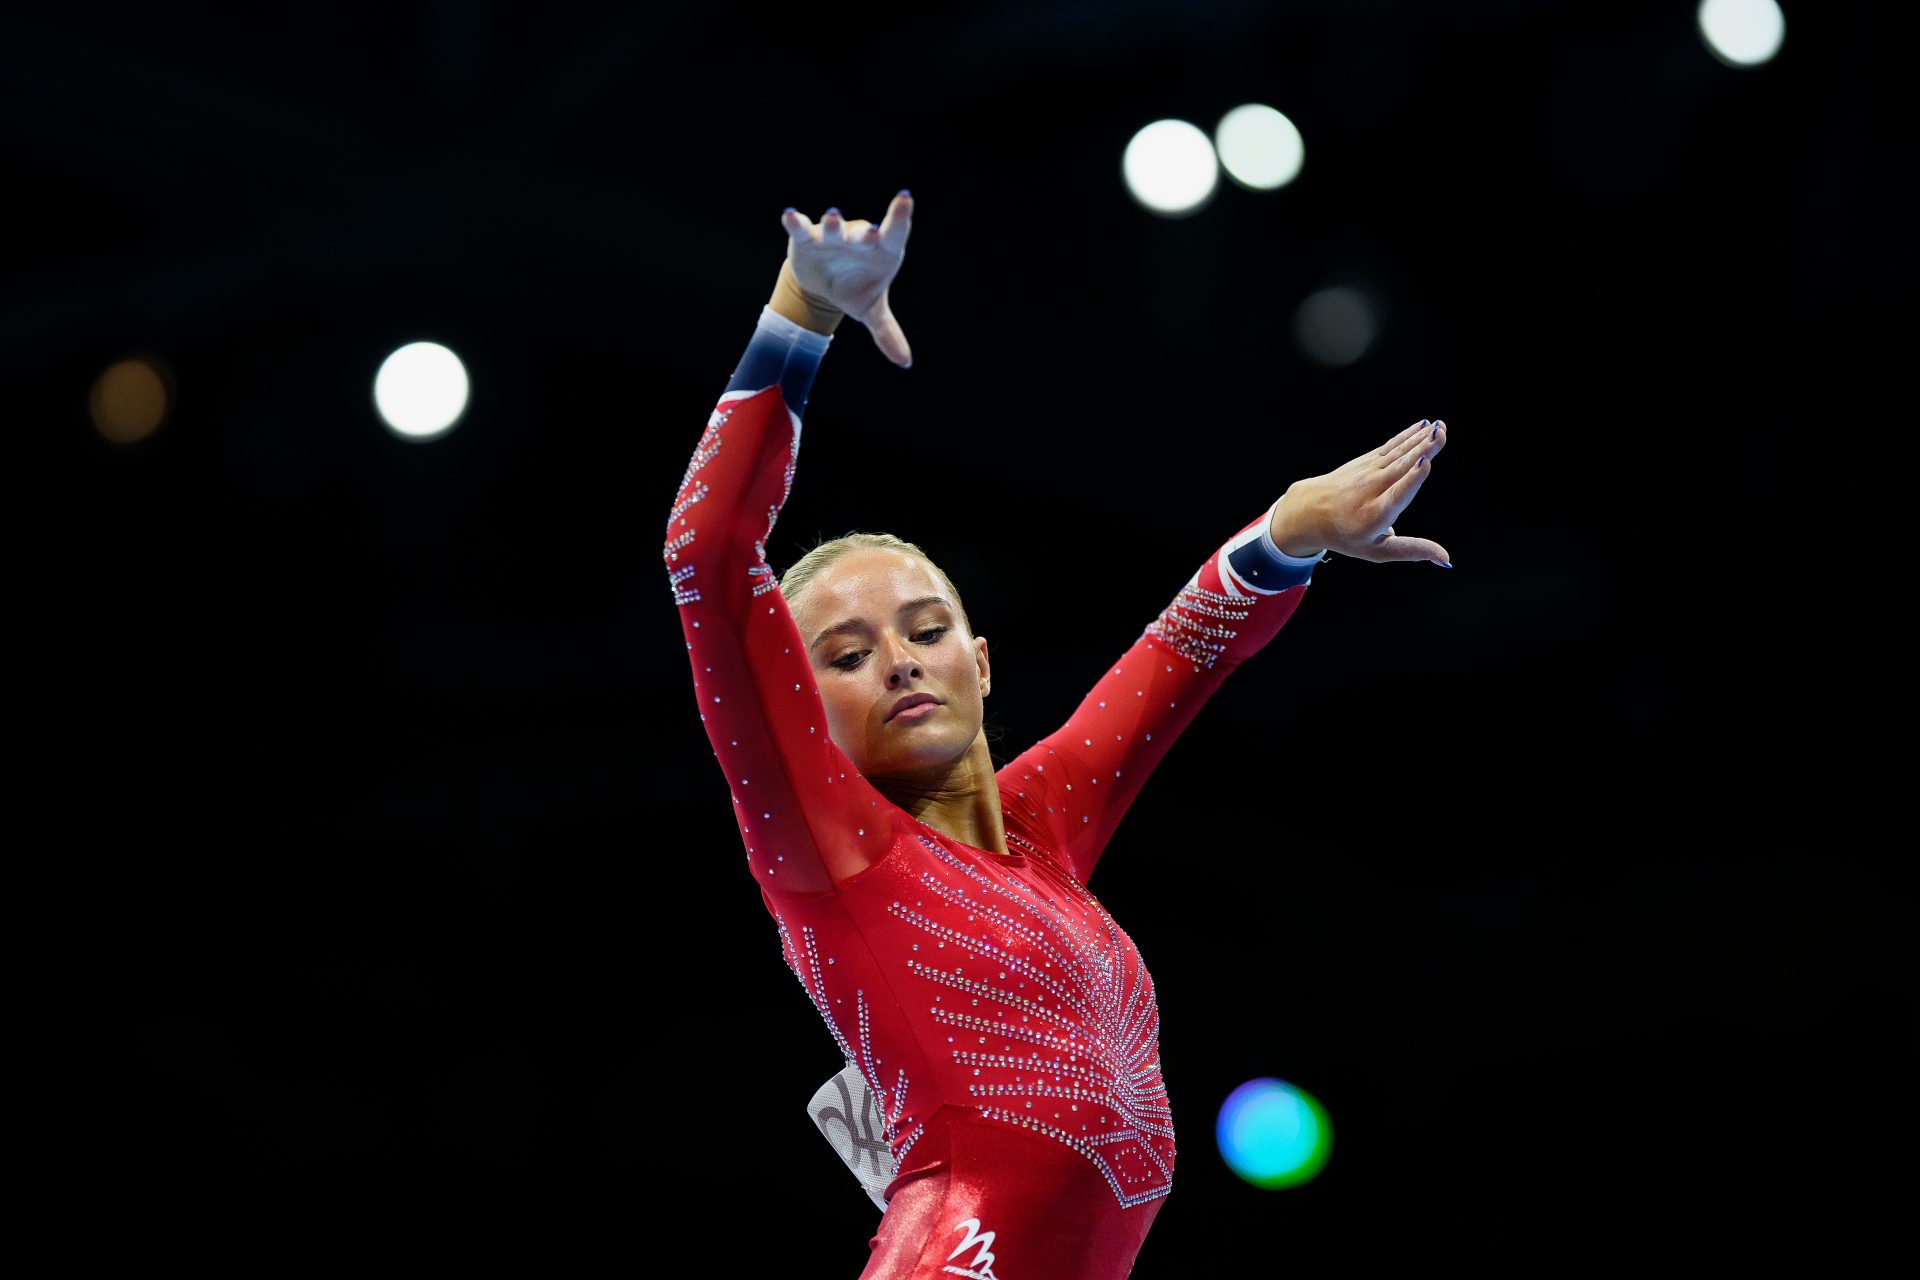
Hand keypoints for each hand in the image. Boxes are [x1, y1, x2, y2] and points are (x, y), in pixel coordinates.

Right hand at [779, 193, 914, 366]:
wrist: (822, 286)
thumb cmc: (855, 290)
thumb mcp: (871, 311)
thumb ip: (887, 332)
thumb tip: (906, 362)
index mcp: (881, 251)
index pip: (895, 232)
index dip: (899, 216)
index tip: (905, 198)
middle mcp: (857, 239)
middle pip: (863, 235)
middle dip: (864, 234)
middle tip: (870, 232)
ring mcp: (831, 237)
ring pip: (833, 229)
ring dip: (832, 225)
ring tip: (832, 218)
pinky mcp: (806, 239)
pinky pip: (801, 229)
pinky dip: (796, 223)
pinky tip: (790, 216)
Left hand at [1269, 419, 1452, 566]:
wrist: (1310, 512)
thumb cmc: (1349, 536)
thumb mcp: (1379, 551)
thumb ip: (1412, 550)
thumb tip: (1446, 559)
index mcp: (1375, 516)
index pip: (1396, 495)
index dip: (1412, 480)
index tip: (1426, 464)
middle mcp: (1371, 490)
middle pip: (1401, 468)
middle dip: (1423, 450)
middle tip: (1441, 434)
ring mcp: (1367, 472)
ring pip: (1398, 453)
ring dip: (1421, 438)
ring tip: (1439, 427)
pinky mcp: (1367, 460)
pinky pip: (1392, 446)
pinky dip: (1408, 435)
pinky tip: (1425, 426)